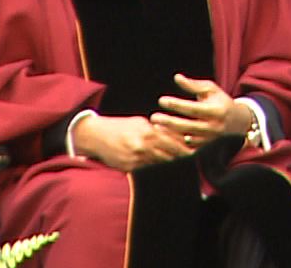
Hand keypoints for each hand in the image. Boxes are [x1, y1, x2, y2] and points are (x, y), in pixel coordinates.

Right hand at [72, 114, 190, 171]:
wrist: (96, 136)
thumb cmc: (120, 127)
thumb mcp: (140, 123)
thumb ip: (156, 129)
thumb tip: (175, 134)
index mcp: (148, 133)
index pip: (172, 141)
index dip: (184, 145)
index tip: (195, 147)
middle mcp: (143, 147)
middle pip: (169, 154)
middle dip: (181, 156)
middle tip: (192, 156)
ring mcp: (136, 159)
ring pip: (159, 163)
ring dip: (169, 161)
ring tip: (180, 161)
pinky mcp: (129, 167)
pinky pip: (147, 167)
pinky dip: (155, 165)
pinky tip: (161, 164)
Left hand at [150, 74, 254, 148]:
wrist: (239, 123)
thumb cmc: (221, 102)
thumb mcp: (211, 90)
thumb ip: (193, 85)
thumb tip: (177, 78)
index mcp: (216, 111)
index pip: (193, 108)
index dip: (176, 104)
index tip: (161, 100)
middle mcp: (214, 128)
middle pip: (188, 126)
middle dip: (169, 121)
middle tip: (153, 117)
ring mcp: (210, 141)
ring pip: (186, 139)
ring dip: (170, 134)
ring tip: (156, 126)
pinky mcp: (207, 149)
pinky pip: (189, 148)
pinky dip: (176, 143)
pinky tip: (164, 138)